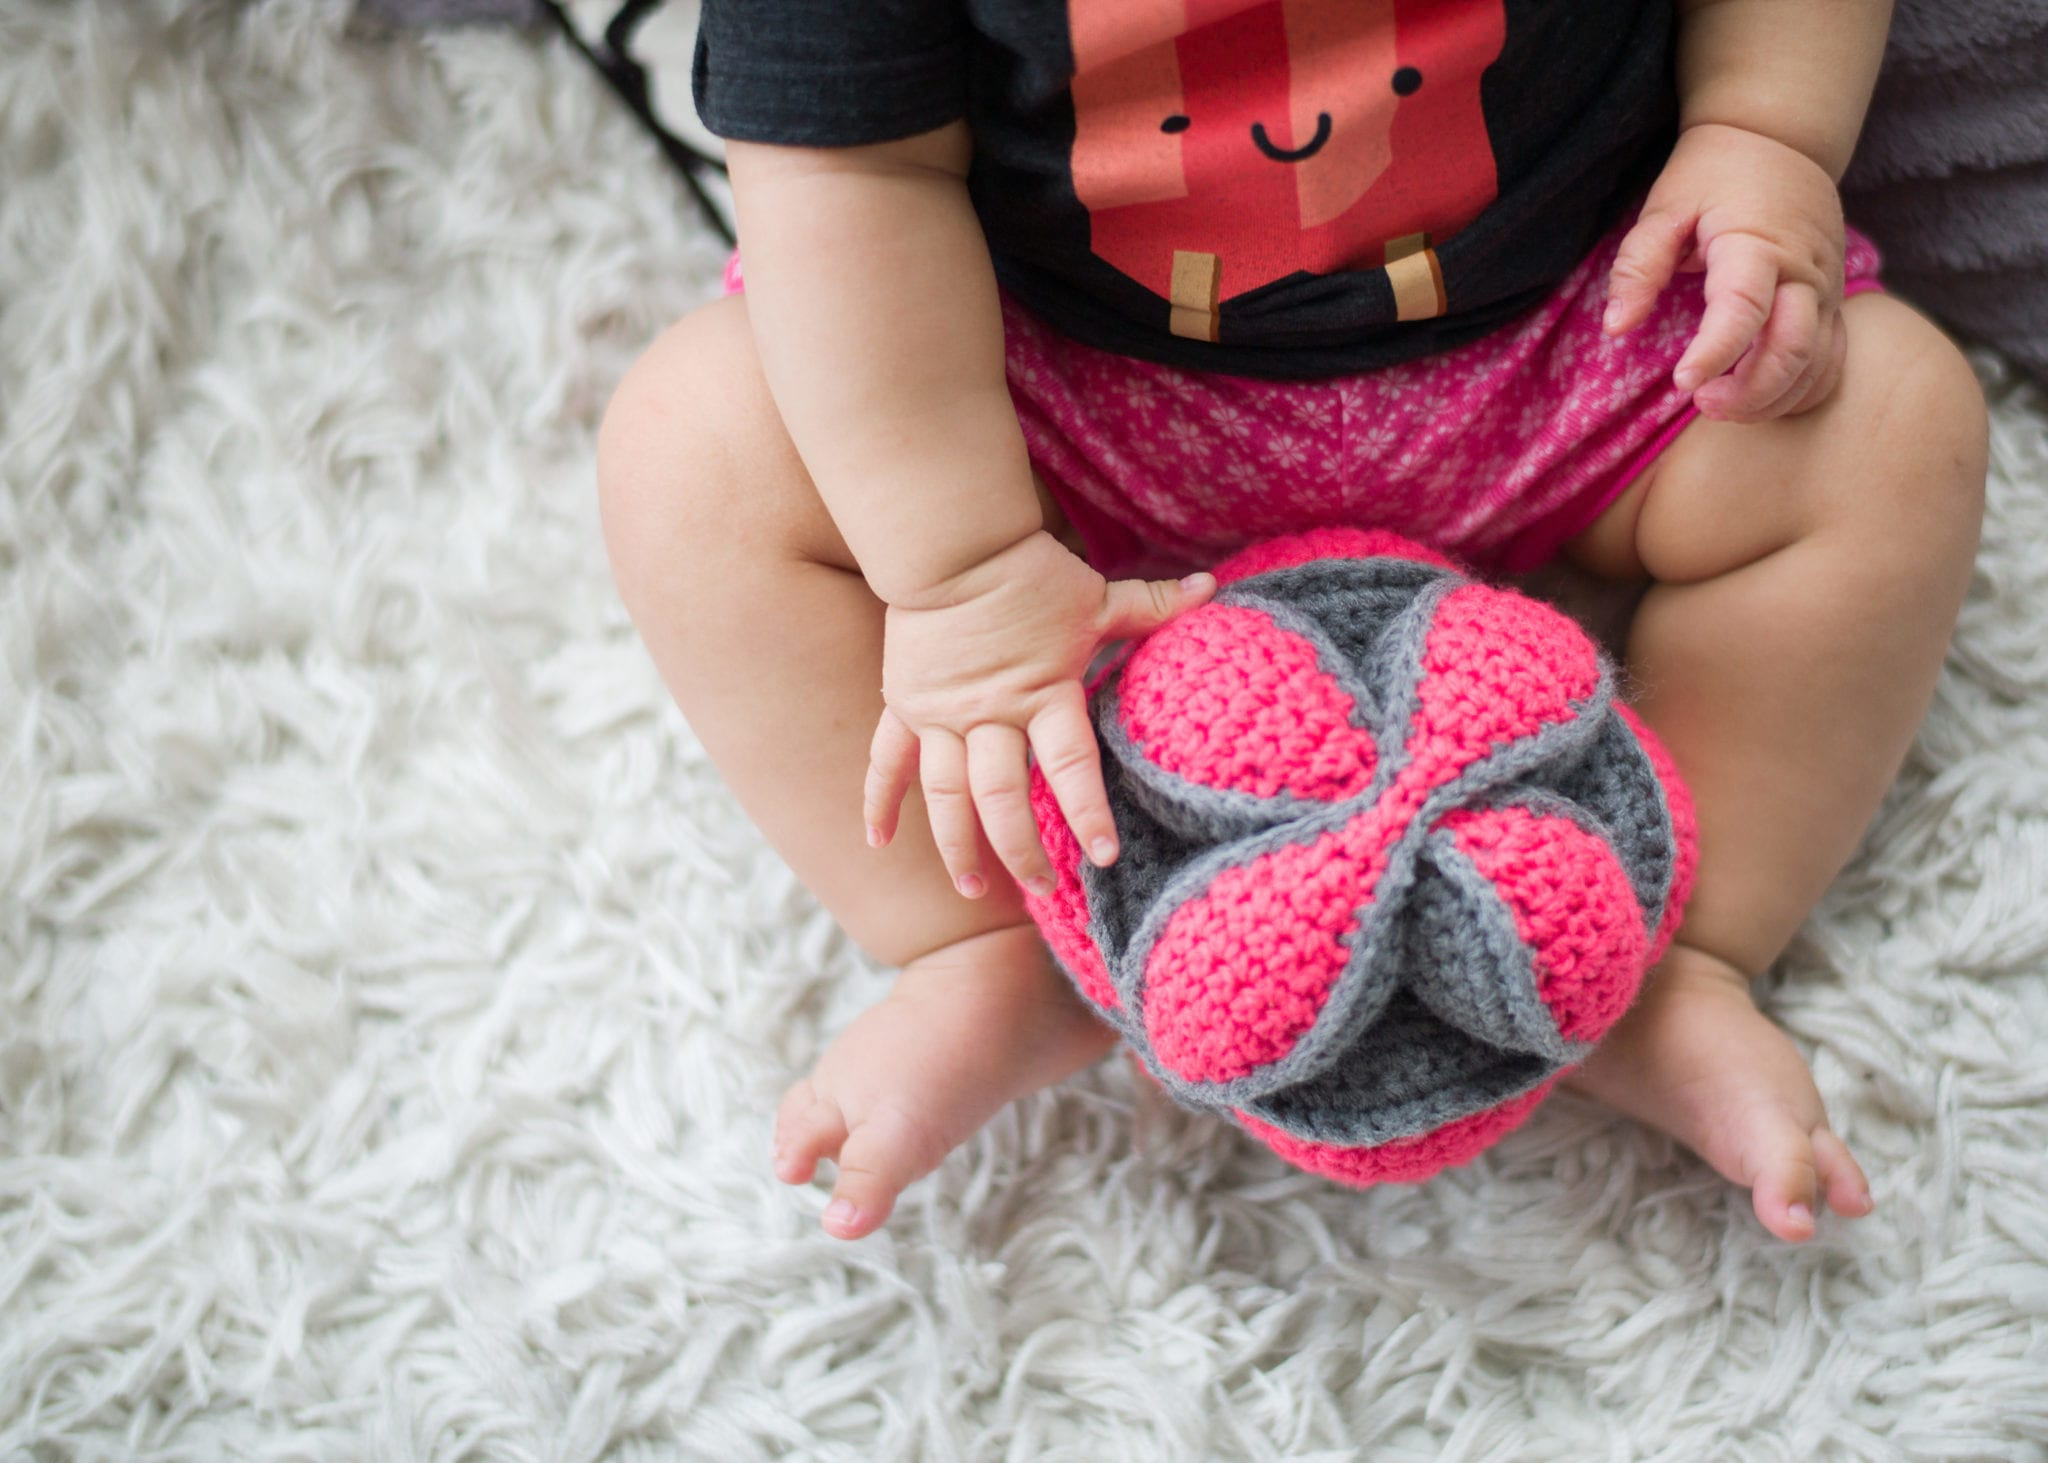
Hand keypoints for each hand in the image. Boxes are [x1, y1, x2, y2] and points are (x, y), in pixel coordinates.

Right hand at [864, 530, 1215, 898]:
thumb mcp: (1095, 594)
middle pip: (1001, 797)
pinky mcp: (906, 705)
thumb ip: (1151, 604)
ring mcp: (942, 715)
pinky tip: (877, 842)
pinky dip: (879, 802)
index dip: (1087, 811)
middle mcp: (990, 714)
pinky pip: (887, 761)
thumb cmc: (1030, 572)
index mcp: (1043, 693)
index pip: (1069, 765)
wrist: (951, 544)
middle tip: (1043, 888)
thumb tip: (1210, 584)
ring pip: (945, 795)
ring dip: (957, 846)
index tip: (1103, 855)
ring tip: (973, 890)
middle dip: (1020, 850)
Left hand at [1603, 123, 1847, 422]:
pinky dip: (1798, 390)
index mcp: (1756, 245)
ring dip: (1771, 397)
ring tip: (1720, 405)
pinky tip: (1758, 400)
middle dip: (1750, 389)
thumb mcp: (1664, 208)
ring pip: (1816, 361)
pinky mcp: (1832, 301)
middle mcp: (1802, 271)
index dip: (1715, 351)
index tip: (1682, 382)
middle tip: (1701, 401)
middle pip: (1793, 346)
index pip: (1744, 307)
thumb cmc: (1713, 175)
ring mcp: (1825, 289)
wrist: (1780, 139)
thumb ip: (1638, 266)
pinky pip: (1829, 359)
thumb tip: (1615, 328)